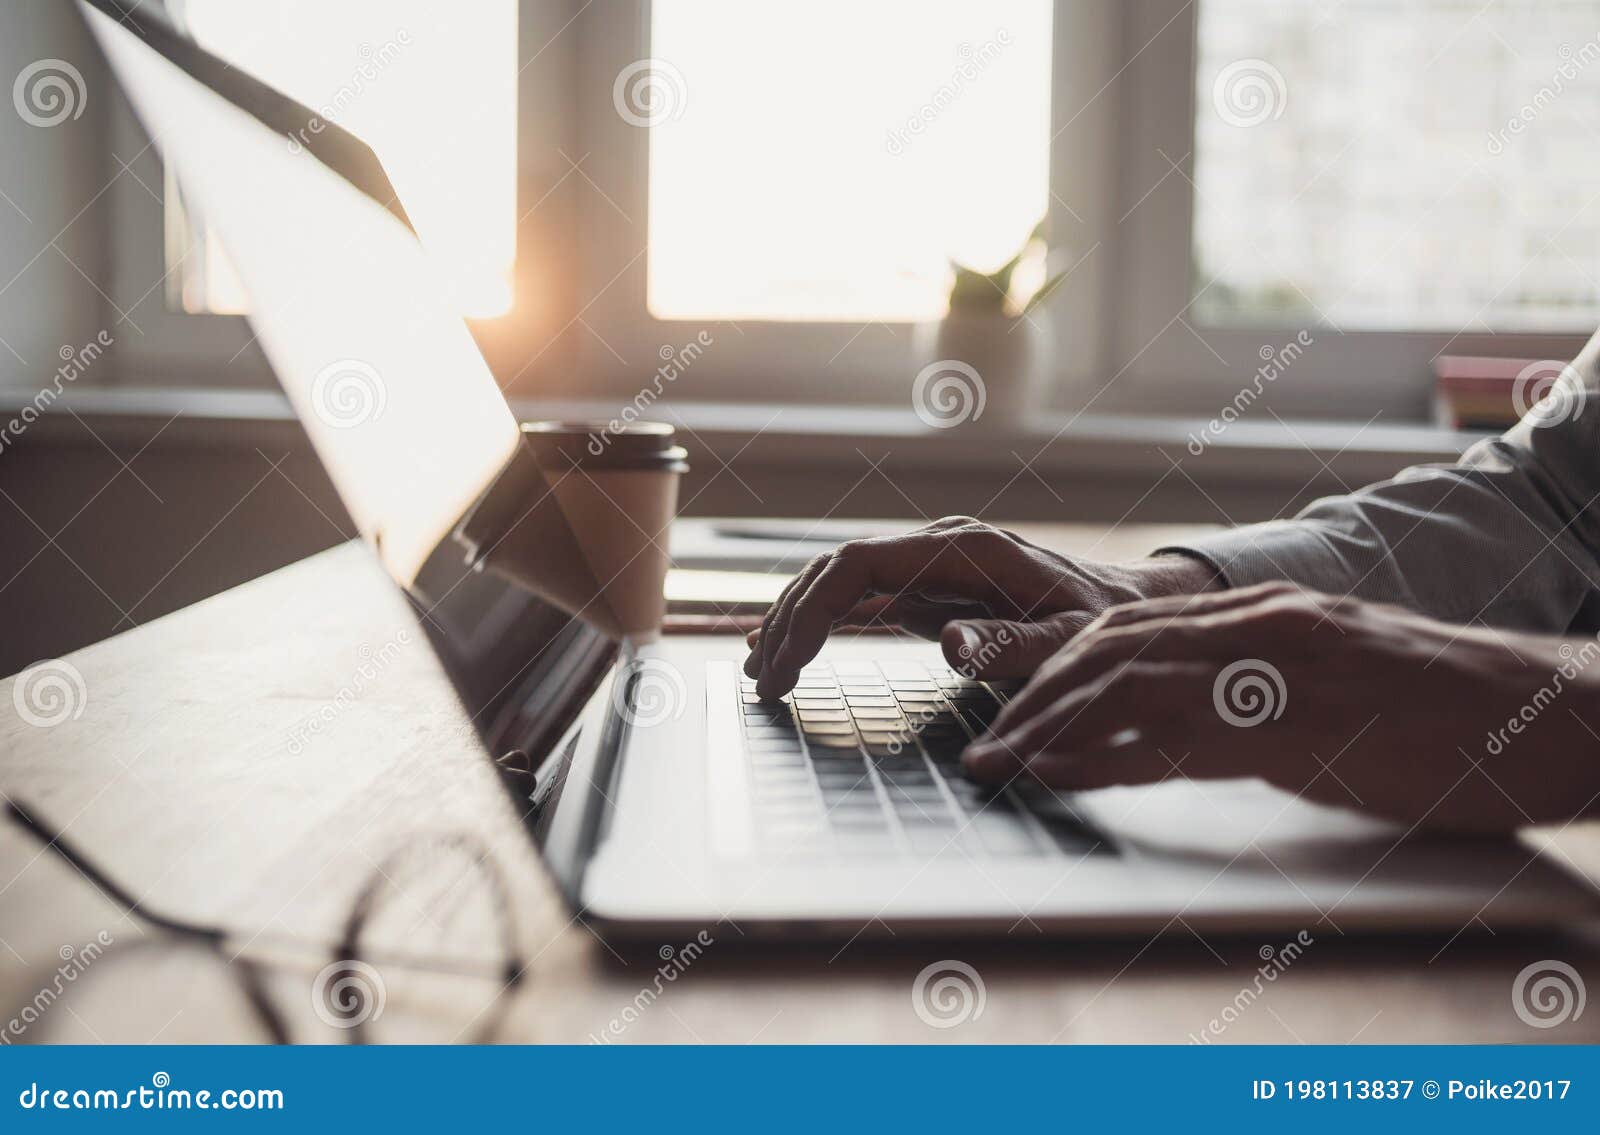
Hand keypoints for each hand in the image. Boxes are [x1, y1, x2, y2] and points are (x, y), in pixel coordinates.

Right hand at [743, 516, 1219, 697]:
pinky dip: (820, 622)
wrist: (1124, 603)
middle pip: (835, 568)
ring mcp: (928, 563)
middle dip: (792, 622)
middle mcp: (936, 546)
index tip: (789, 662)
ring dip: (795, 621)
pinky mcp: (928, 585)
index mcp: (961, 550)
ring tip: (762, 673)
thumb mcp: (1068, 640)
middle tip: (765, 683)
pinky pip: (859, 596)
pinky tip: (790, 651)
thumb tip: (948, 641)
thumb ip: (1012, 643)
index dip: (813, 609)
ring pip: (838, 579)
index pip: (858, 563)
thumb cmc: (1098, 623)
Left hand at [962, 582, 1599, 831]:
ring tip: (999, 763)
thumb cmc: (1440, 713)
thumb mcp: (1330, 689)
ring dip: (1050, 728)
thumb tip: (1184, 731)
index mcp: (1265, 615)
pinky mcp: (1308, 724)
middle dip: (1033, 697)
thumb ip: (1255, 696)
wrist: (1547, 716)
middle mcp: (1263, 626)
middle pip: (1111, 649)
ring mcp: (1282, 669)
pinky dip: (1109, 758)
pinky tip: (1064, 776)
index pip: (1129, 628)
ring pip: (1132, 686)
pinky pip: (1183, 739)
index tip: (1004, 702)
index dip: (1054, 663)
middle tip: (982, 743)